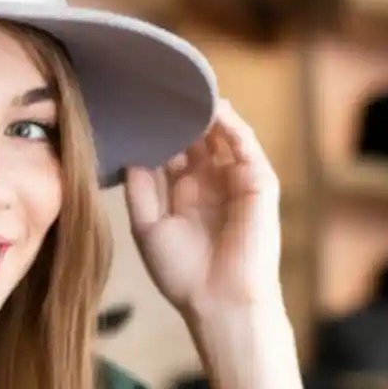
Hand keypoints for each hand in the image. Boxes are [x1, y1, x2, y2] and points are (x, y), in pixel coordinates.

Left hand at [124, 100, 283, 319]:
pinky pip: (246, 146)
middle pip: (193, 140)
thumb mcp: (148, 227)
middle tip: (157, 87)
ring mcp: (234, 181)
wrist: (218, 301)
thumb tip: (129, 154)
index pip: (168, 153)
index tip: (133, 107)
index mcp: (182, 195)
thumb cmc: (182, 273)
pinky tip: (214, 108)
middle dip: (178, 117)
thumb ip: (140, 190)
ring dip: (205, 115)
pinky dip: (232, 125)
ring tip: (184, 89)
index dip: (154, 132)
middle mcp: (208, 184)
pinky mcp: (258, 183)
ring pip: (220, 137)